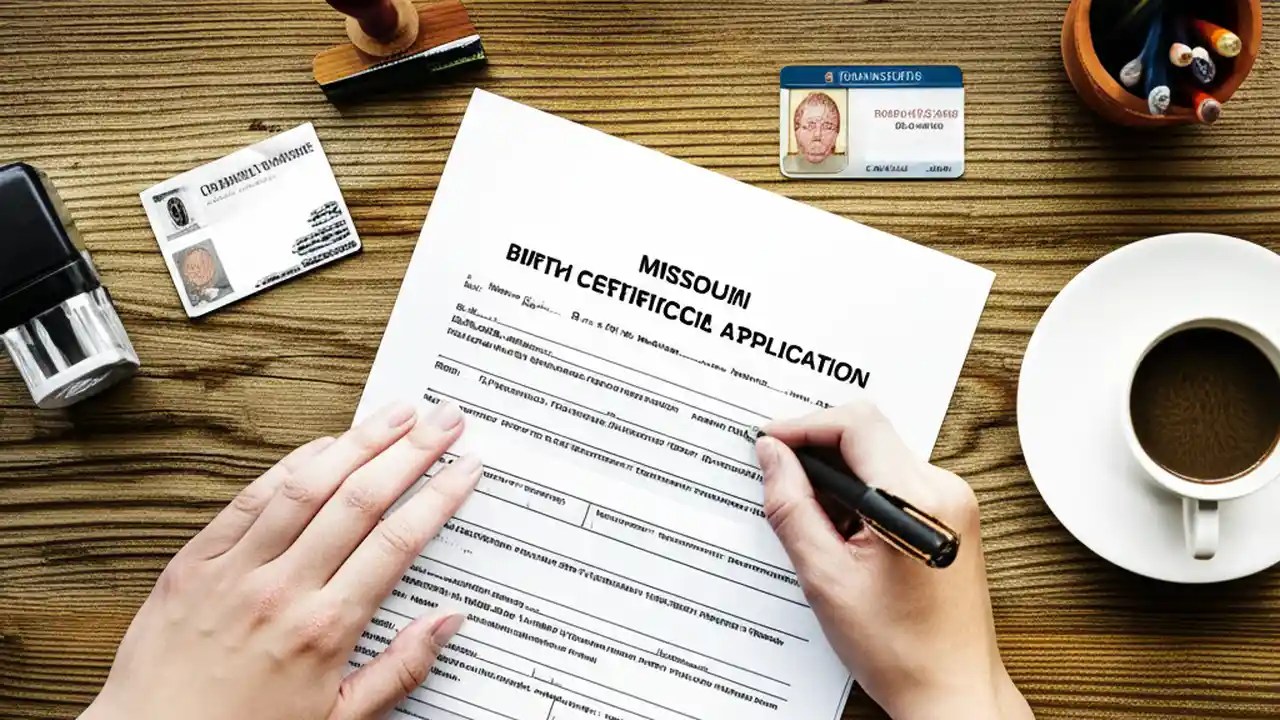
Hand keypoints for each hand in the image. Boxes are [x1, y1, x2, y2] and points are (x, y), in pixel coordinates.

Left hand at [81, 401, 480, 719]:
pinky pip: (250, 498)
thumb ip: (400, 670)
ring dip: (359, 442)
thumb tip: (449, 623)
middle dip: (412, 451)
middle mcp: (283, 589)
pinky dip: (291, 464)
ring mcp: (236, 569)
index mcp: (325, 629)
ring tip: (395, 414)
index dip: (439, 496)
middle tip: (443, 420)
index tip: (465, 469)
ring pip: (309, 485)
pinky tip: (323, 445)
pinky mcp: (195, 560)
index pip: (398, 542)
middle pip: (362, 499)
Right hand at [756, 402, 1031, 719]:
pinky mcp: (950, 515)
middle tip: (780, 485)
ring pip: (878, 457)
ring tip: (816, 529)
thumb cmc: (900, 649)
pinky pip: (895, 481)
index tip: (768, 443)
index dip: (803, 426)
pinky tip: (842, 537)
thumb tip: (772, 456)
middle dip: (817, 453)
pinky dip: (860, 495)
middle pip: (867, 435)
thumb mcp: (826, 577)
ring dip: (838, 479)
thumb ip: (793, 506)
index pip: (855, 424)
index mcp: (918, 499)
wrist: (952, 692)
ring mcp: (953, 501)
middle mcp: (944, 490)